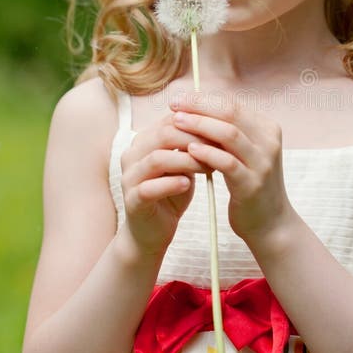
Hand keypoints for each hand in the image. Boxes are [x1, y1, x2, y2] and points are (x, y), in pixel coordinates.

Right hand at [119, 112, 210, 255]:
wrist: (151, 232)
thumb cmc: (170, 193)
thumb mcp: (183, 165)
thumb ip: (192, 147)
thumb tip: (220, 128)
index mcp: (145, 141)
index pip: (171, 120)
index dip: (198, 123)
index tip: (222, 130)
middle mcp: (133, 154)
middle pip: (164, 134)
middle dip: (195, 139)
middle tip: (219, 147)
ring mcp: (129, 177)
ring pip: (157, 159)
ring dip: (186, 161)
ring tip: (208, 167)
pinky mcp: (132, 200)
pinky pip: (149, 188)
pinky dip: (170, 184)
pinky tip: (188, 184)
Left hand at [169, 94, 295, 252]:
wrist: (270, 223)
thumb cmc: (250, 184)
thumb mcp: (245, 153)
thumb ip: (229, 131)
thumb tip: (197, 106)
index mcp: (267, 129)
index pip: (232, 104)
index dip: (203, 99)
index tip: (179, 99)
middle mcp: (269, 141)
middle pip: (230, 113)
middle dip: (198, 106)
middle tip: (174, 106)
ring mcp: (263, 163)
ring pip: (229, 134)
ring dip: (199, 125)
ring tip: (176, 122)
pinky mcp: (252, 184)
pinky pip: (226, 162)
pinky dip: (206, 153)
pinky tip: (189, 150)